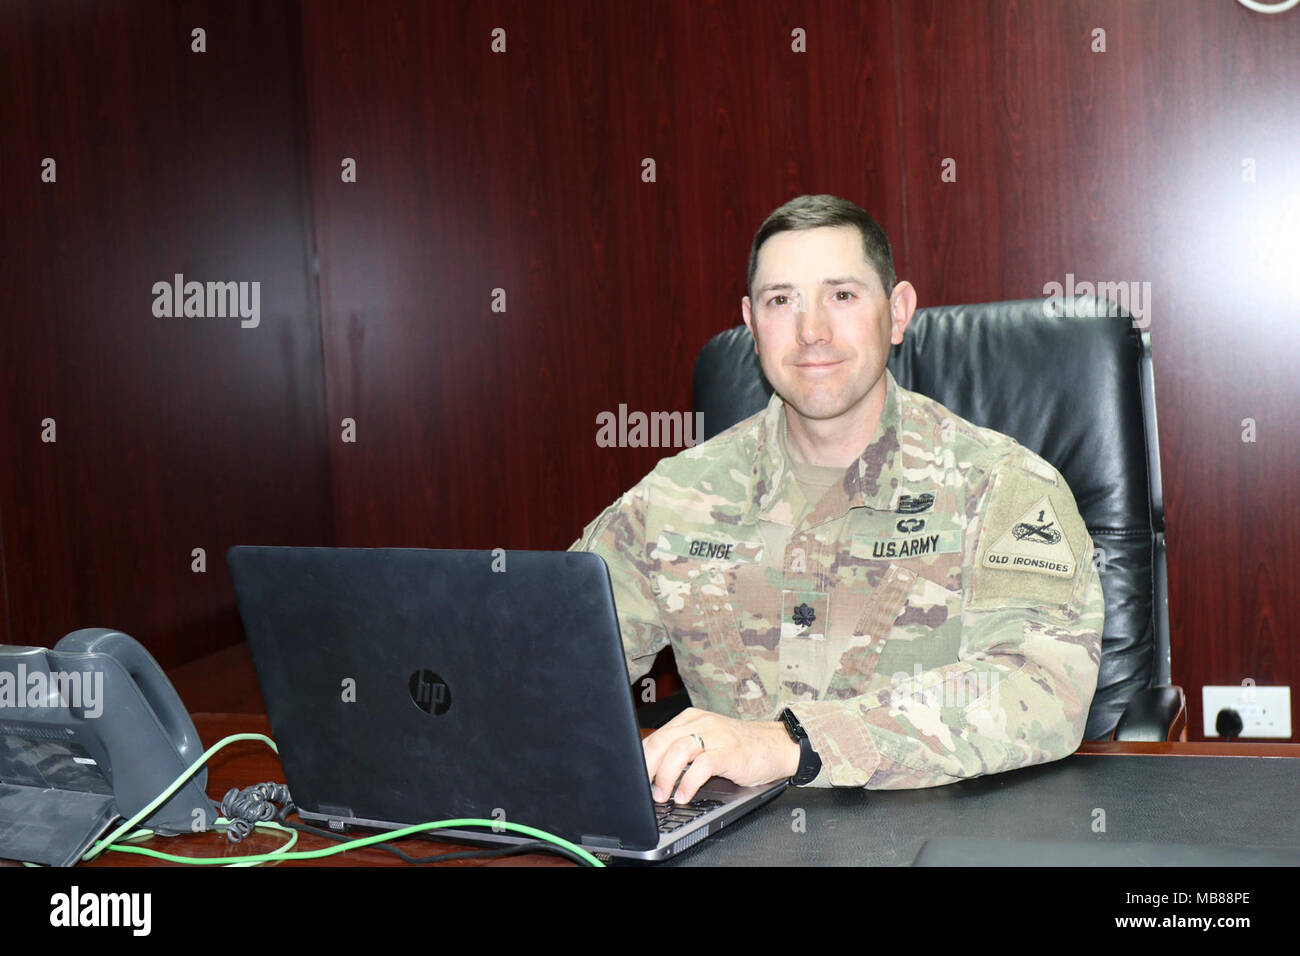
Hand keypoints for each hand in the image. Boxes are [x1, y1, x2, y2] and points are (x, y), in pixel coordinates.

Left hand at [642, 706, 799, 803]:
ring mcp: (717, 736)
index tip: (633, 778)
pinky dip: (689, 782)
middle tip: (643, 789)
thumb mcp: (707, 741)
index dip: (641, 759)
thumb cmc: (739, 747)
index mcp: (691, 719)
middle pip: (663, 741)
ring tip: (663, 795)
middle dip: (648, 768)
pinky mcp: (731, 752)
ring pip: (679, 751)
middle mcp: (701, 723)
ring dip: (666, 776)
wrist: (776, 746)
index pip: (656, 736)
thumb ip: (682, 750)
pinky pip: (703, 765)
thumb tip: (651, 772)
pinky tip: (684, 795)